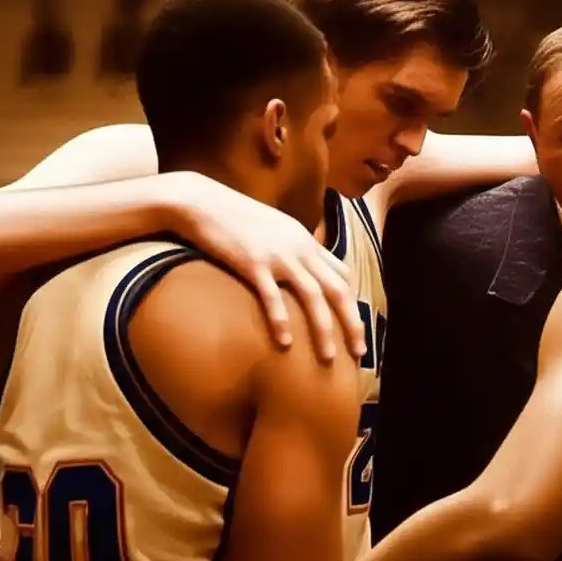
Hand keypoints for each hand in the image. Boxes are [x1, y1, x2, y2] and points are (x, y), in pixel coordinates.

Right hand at [168, 171, 364, 362]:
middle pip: (338, 289)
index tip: (356, 327)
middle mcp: (300, 249)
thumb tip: (301, 271)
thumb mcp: (275, 229)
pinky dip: (281, 320)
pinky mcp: (252, 263)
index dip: (352, 302)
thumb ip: (292, 249)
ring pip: (313, 297)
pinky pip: (272, 297)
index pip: (342, 274)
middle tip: (359, 352)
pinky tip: (285, 343)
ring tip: (328, 358)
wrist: (202, 202)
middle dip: (353, 323)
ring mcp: (278, 256)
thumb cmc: (235, 219)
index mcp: (306, 241)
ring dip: (323, 330)